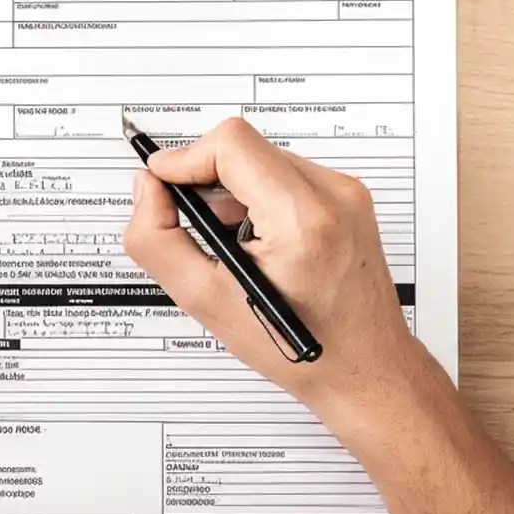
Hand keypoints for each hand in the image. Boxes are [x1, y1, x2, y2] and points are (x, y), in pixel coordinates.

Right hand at [124, 118, 513, 513]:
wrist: (365, 369)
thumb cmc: (303, 349)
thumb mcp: (208, 302)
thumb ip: (160, 240)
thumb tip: (148, 191)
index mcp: (303, 220)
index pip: (232, 144)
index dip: (185, 159)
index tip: (162, 183)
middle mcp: (333, 196)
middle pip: (245, 149)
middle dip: (206, 180)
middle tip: (190, 224)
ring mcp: (347, 194)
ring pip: (264, 160)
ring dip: (232, 192)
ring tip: (228, 244)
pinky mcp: (349, 200)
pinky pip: (287, 176)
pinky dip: (259, 199)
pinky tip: (256, 243)